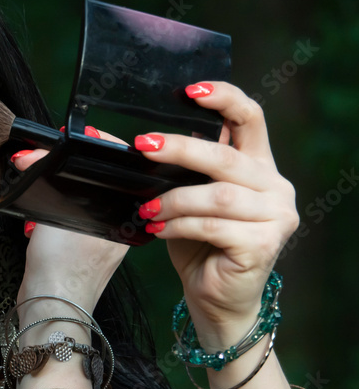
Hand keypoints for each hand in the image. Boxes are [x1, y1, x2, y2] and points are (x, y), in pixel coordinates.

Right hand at [10, 127, 129, 311]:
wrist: (50, 311)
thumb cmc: (62, 270)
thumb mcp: (57, 215)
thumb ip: (53, 183)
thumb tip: (39, 158)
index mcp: (124, 217)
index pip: (119, 169)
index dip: (98, 146)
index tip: (76, 136)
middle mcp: (118, 227)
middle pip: (96, 184)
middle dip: (67, 171)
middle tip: (44, 159)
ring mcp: (100, 242)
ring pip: (80, 203)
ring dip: (55, 196)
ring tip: (38, 193)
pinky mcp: (82, 255)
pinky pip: (68, 223)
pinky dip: (51, 218)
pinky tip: (36, 224)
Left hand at [133, 82, 298, 346]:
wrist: (216, 298)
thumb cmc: (198, 244)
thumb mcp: (182, 198)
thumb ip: (170, 169)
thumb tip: (111, 139)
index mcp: (257, 165)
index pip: (250, 118)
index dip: (224, 98)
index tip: (190, 89)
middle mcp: (275, 185)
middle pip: (226, 156)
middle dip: (180, 148)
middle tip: (143, 146)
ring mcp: (276, 216)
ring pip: (218, 195)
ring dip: (174, 200)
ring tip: (146, 209)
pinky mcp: (264, 244)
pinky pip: (214, 226)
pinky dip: (179, 226)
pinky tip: (158, 230)